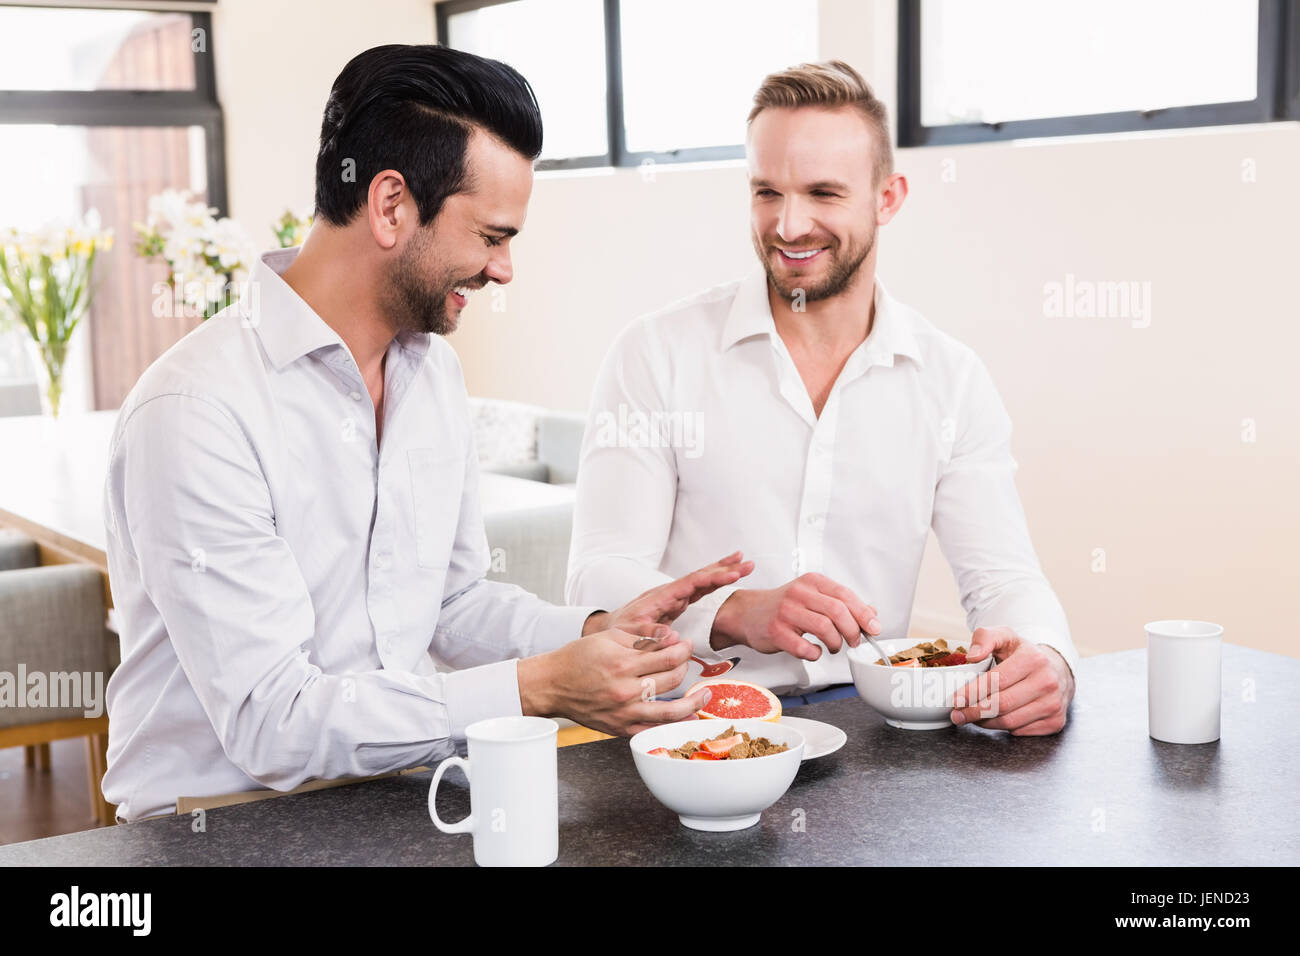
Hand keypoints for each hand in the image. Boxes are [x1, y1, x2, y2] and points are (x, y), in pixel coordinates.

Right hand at [517, 625, 713, 736]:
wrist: (552, 684)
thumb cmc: (578, 658)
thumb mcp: (609, 636)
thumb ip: (643, 636)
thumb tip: (672, 637)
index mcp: (622, 663)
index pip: (668, 656)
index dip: (684, 649)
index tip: (686, 644)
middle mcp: (625, 689)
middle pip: (672, 679)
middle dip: (686, 666)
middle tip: (687, 660)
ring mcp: (624, 712)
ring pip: (671, 710)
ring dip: (694, 702)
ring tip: (705, 694)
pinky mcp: (621, 728)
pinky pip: (653, 730)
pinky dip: (674, 726)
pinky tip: (689, 718)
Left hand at [587, 551, 755, 638]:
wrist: (610, 631)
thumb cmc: (620, 633)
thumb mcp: (632, 636)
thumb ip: (650, 635)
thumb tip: (671, 636)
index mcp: (660, 597)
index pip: (691, 584)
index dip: (712, 578)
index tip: (731, 574)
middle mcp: (669, 593)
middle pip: (700, 576)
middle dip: (724, 569)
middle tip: (747, 563)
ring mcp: (674, 596)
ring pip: (702, 580)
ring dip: (723, 572)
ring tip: (744, 563)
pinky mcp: (677, 603)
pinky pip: (699, 590)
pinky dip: (714, 583)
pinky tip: (727, 577)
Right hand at [709, 572, 881, 660]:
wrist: (747, 613)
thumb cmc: (783, 607)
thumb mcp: (813, 597)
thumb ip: (841, 604)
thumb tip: (871, 613)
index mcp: (812, 582)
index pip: (845, 595)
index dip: (864, 613)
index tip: (874, 628)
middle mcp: (799, 593)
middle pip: (838, 611)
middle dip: (852, 631)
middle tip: (854, 642)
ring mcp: (786, 612)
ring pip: (824, 628)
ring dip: (835, 643)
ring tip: (833, 646)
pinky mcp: (776, 631)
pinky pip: (804, 647)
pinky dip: (815, 653)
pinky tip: (814, 651)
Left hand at [949, 626, 1074, 734]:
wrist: (1056, 671)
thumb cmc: (1024, 654)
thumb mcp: (1005, 636)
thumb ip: (984, 638)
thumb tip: (971, 656)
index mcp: (1033, 659)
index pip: (997, 680)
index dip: (973, 692)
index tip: (956, 699)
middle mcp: (1047, 682)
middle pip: (1002, 704)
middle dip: (974, 711)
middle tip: (957, 714)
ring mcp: (1053, 704)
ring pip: (1009, 722)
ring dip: (985, 722)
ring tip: (971, 715)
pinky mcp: (1055, 722)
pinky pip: (1019, 731)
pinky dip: (1002, 728)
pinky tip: (994, 718)